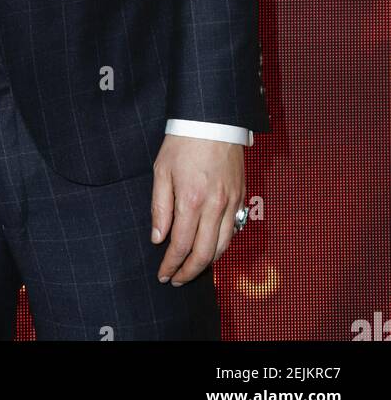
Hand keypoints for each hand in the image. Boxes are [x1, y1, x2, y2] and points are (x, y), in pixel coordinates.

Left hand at [150, 134, 244, 285]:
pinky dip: (221, 246)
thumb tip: (158, 238)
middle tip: (176, 280)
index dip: (171, 265)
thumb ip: (159, 207)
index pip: (180, 245)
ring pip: (222, 246)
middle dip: (188, 272)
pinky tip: (210, 248)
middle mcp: (214, 206)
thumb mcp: (161, 171)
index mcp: (191, 200)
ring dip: (207, 263)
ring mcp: (230, 203)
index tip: (163, 274)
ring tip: (192, 269)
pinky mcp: (240, 197)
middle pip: (204, 254)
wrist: (212, 120)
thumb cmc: (182, 143)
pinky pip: (233, 231)